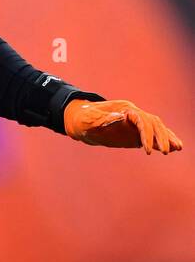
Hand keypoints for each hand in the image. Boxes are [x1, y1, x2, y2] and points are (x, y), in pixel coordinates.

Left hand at [64, 98, 181, 154]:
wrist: (82, 120)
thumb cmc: (84, 119)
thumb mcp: (90, 120)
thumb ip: (105, 120)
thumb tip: (122, 118)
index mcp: (124, 109)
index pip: (141, 120)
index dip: (146, 134)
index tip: (148, 151)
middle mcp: (133, 114)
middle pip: (153, 123)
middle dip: (161, 137)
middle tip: (165, 152)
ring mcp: (135, 123)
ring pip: (157, 127)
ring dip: (168, 137)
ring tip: (178, 148)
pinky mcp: (135, 132)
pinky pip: (153, 134)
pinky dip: (163, 139)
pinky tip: (174, 147)